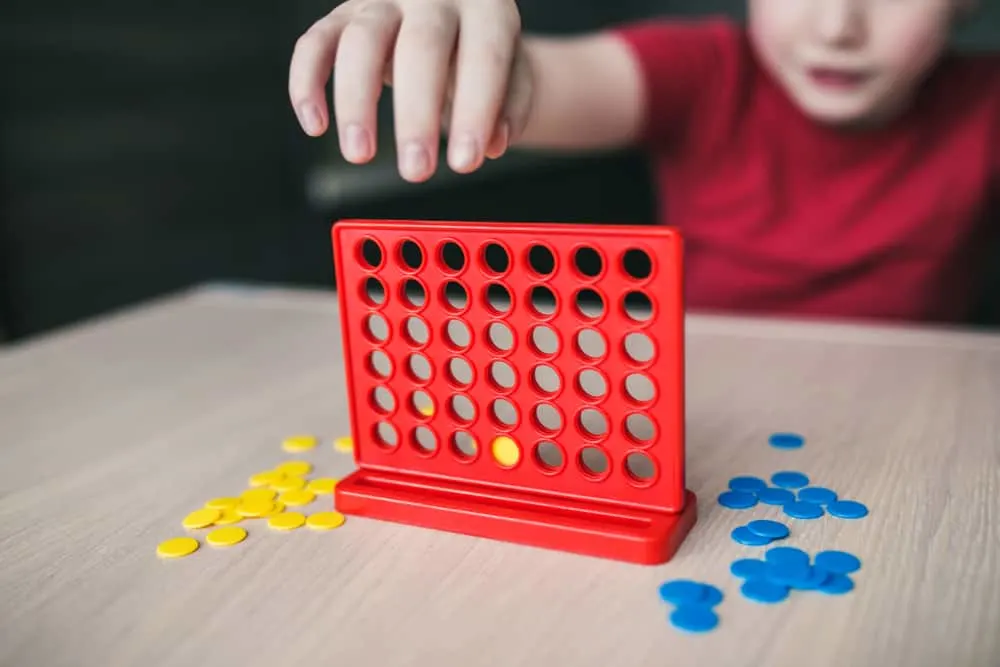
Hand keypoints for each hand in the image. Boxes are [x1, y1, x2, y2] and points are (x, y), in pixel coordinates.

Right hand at [289, 0, 532, 182]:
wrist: (454, 31)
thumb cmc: (481, 62)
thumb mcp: (512, 83)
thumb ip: (508, 111)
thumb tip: (492, 144)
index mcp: (485, 7)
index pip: (483, 56)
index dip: (475, 111)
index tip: (466, 162)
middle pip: (421, 46)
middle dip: (417, 115)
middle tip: (416, 171)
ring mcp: (381, 1)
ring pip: (360, 41)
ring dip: (356, 103)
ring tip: (361, 155)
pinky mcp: (342, 17)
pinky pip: (315, 44)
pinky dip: (307, 84)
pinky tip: (315, 124)